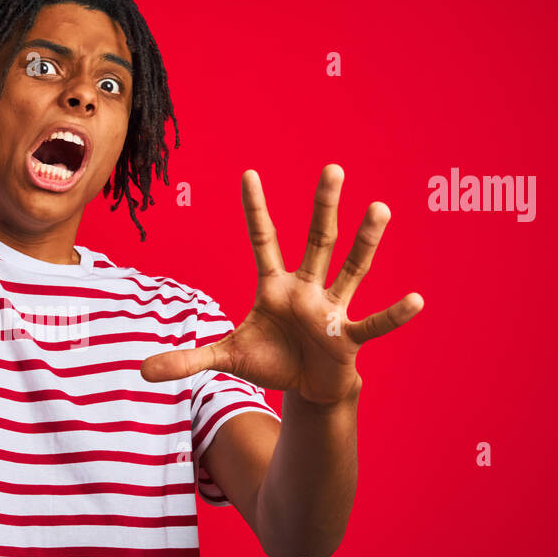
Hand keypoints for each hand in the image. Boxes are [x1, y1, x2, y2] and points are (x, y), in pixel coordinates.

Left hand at [139, 164, 422, 404]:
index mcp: (275, 287)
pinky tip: (417, 300)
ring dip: (366, 241)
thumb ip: (187, 359)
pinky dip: (394, 314)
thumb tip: (141, 369)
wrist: (308, 388)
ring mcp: (332, 309)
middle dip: (323, 206)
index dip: (255, 210)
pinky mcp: (350, 337)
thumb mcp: (226, 358)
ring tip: (380, 208)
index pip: (262, 240)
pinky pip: (374, 322)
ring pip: (350, 268)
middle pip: (317, 240)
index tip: (248, 174)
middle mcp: (307, 289)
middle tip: (332, 168)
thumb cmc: (271, 361)